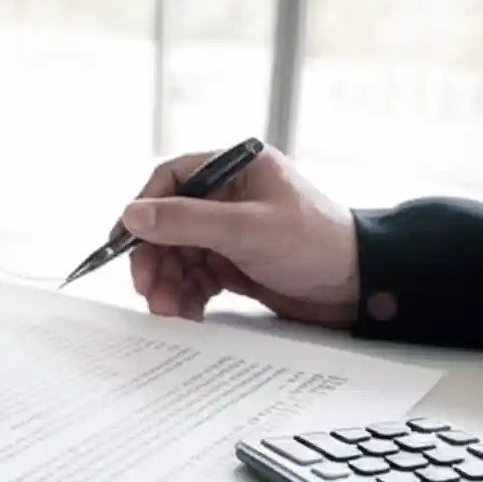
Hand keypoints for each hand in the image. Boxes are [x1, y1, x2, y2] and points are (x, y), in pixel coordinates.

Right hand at [121, 144, 359, 326]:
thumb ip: (186, 222)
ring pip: (179, 255)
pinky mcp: (235, 262)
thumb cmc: (316, 245)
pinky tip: (187, 313)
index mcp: (235, 168)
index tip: (123, 243)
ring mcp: (230, 231)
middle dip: (155, 260)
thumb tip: (131, 215)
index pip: (171, 181)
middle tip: (148, 291)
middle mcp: (229, 195)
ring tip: (168, 310)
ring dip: (168, 283)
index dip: (143, 212)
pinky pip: (196, 276)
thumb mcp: (246, 230)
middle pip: (169, 224)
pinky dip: (186, 295)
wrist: (359, 289)